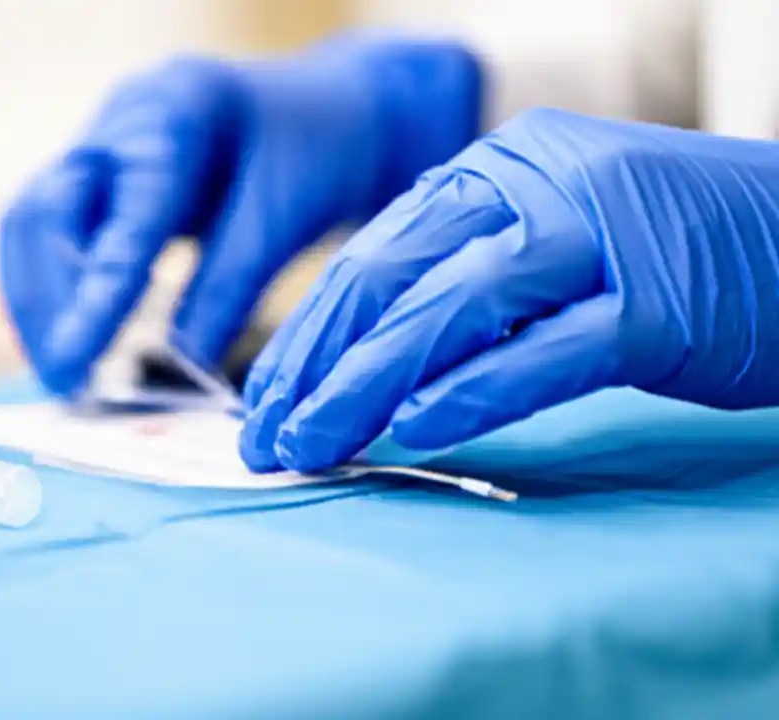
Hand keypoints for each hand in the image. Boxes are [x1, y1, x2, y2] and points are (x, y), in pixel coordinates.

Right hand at [0, 35, 481, 396]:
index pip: (124, 217)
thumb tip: (182, 363)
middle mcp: (121, 121)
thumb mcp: (286, 218)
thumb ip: (230, 286)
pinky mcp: (93, 175)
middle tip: (65, 383)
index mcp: (178, 114)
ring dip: (35, 302)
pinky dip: (46, 288)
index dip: (94, 296)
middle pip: (47, 213)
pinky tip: (65, 337)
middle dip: (46, 303)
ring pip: (31, 223)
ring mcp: (100, 142)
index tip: (73, 365)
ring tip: (61, 373)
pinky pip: (44, 232)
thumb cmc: (316, 153)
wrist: (321, 112)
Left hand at [240, 108, 778, 471]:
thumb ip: (465, 281)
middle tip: (265, 441)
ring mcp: (597, 238)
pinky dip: (472, 392)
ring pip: (450, 312)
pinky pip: (544, 351)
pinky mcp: (655, 302)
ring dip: (367, 388)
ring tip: (313, 448)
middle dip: (314, 368)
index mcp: (494, 170)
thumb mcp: (548, 244)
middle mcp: (533, 188)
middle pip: (390, 279)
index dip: (305, 336)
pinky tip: (414, 431)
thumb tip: (364, 361)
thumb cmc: (666, 252)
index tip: (261, 402)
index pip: (370, 257)